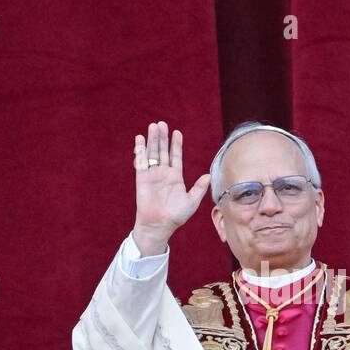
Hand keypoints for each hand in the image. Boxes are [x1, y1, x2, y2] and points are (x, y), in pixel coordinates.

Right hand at [132, 121, 210, 254]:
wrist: (160, 225)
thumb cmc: (176, 216)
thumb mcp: (192, 201)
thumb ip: (199, 188)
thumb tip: (209, 176)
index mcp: (175, 177)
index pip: (175, 156)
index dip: (176, 144)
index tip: (177, 133)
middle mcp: (163, 173)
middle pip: (162, 151)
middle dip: (162, 138)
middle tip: (161, 124)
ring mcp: (152, 175)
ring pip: (152, 153)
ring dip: (152, 140)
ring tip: (153, 126)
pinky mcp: (142, 178)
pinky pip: (141, 161)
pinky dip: (140, 150)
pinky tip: (140, 139)